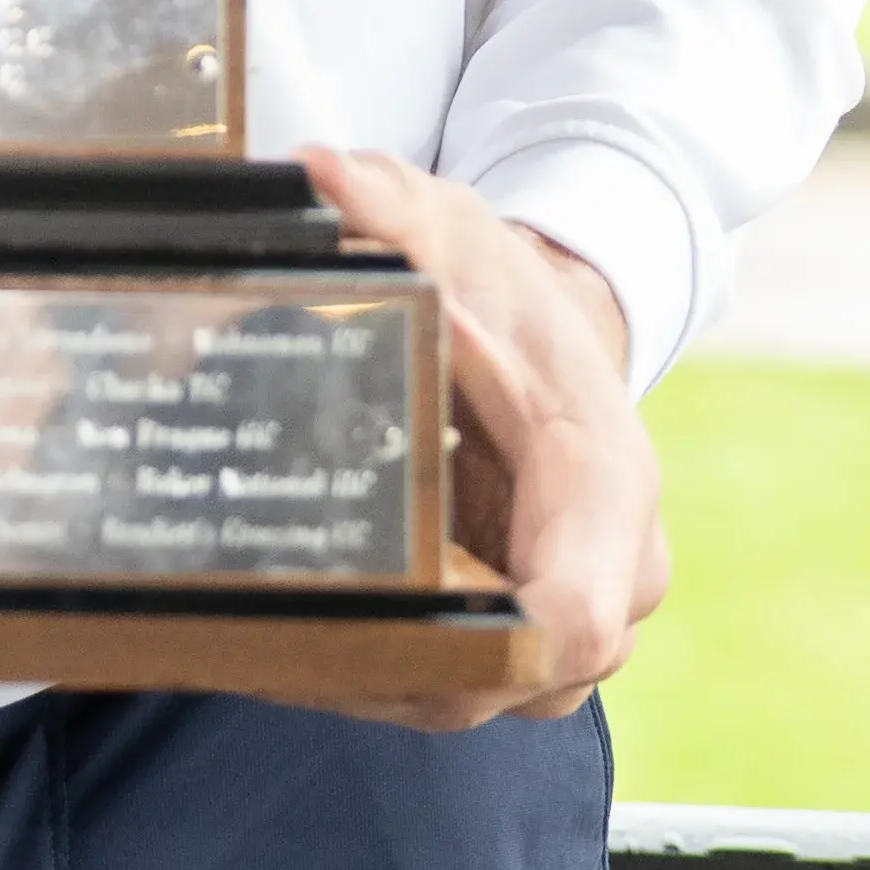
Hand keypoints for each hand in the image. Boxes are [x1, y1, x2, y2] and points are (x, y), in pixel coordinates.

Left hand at [294, 144, 671, 728]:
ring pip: (466, 694)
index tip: (380, 606)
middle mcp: (610, 578)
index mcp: (609, 487)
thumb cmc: (505, 292)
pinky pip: (447, 686)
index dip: (485, 633)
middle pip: (505, 677)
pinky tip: (280, 634)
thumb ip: (389, 203)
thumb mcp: (450, 231)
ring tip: (260, 626)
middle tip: (271, 615)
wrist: (544, 336)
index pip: (574, 616)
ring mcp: (568, 630)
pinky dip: (367, 664)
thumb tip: (321, 175)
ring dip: (366, 668)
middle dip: (388, 653)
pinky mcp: (517, 648)